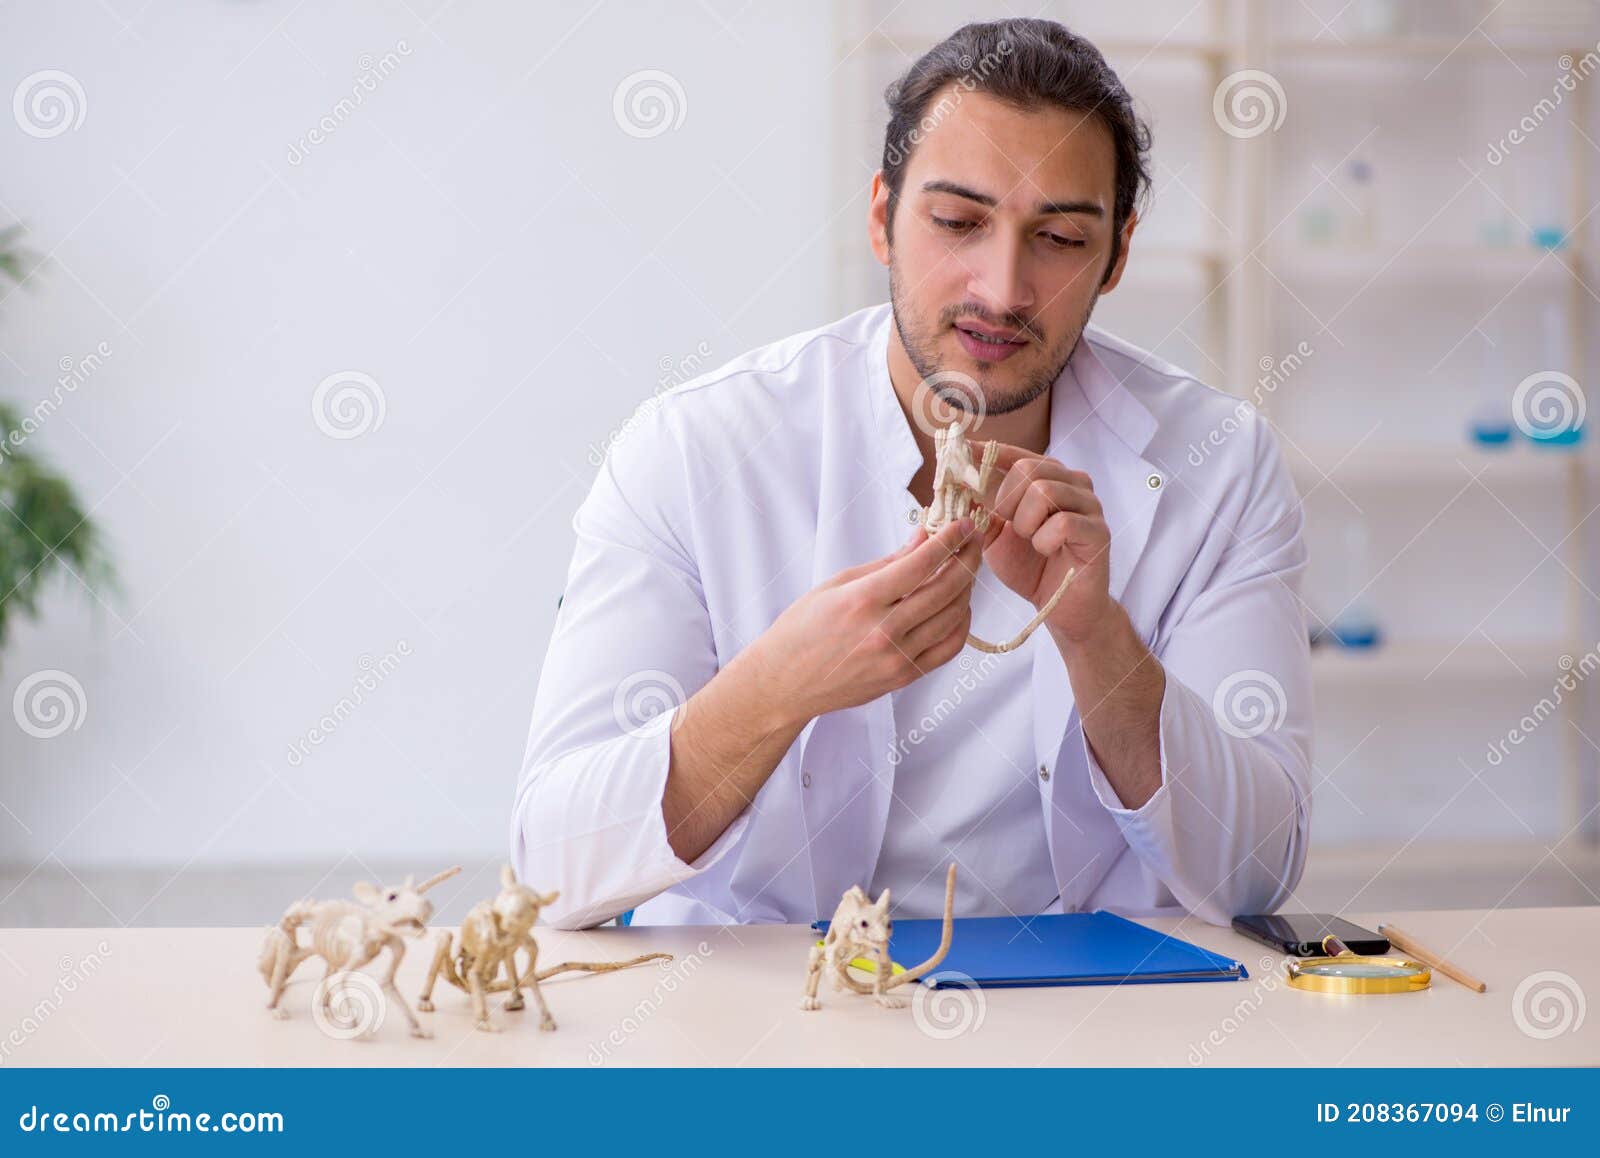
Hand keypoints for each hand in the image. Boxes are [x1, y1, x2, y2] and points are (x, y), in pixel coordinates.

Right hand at [747, 519, 982, 725]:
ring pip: (953, 618)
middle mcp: (883, 631)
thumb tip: (922, 538)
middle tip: (973, 543)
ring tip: (964, 571)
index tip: (961, 526)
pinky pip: (948, 648)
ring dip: (966, 590)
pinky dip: (961, 624)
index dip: (948, 540)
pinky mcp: (903, 678)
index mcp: (862, 601)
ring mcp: (897, 658)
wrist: (784, 683)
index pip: (921, 564)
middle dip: (966, 560)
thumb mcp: (836, 585)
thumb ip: (885, 563)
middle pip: (945, 589)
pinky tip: (958, 607)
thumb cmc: (801, 631)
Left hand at [975, 441, 1113, 645]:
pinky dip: (1044, 540)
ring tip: (1030, 540)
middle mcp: (1072, 484)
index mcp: (1048, 478)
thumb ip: (980, 511)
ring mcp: (1089, 505)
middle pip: (1029, 468)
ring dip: (1025, 522)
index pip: (1016, 454)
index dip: (988, 453)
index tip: (963, 450)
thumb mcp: (994, 537)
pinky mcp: (1098, 531)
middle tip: (1009, 526)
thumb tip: (957, 487)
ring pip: (1045, 491)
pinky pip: (1063, 522)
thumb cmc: (1030, 567)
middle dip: (1007, 500)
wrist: (1060, 608)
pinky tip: (1047, 551)